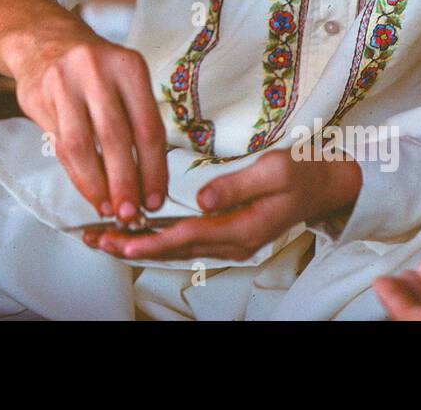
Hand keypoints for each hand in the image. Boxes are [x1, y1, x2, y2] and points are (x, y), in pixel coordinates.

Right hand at [3, 19, 167, 222]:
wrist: (43, 40)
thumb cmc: (94, 70)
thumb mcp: (123, 80)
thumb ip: (136, 122)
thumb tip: (148, 183)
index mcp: (128, 67)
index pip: (147, 127)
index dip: (154, 170)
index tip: (156, 199)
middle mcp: (96, 70)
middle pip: (115, 138)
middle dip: (125, 183)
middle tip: (131, 214)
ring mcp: (63, 82)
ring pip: (81, 145)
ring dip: (97, 184)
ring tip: (108, 208)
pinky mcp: (37, 96)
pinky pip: (59, 144)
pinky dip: (76, 174)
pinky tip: (89, 191)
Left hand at [83, 149, 360, 260]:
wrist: (324, 187)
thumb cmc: (301, 173)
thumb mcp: (275, 171)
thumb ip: (237, 185)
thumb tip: (203, 199)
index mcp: (243, 229)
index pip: (188, 237)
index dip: (153, 238)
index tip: (124, 238)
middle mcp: (231, 242)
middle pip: (173, 249)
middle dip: (132, 246)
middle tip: (95, 240)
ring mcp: (227, 240)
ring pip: (174, 248)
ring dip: (137, 243)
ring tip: (101, 238)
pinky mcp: (224, 233)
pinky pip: (183, 240)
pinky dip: (155, 237)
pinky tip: (133, 232)